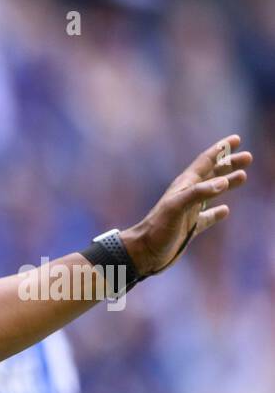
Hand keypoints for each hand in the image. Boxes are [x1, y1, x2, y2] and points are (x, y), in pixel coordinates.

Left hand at [120, 135, 251, 275]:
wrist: (143, 253)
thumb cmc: (157, 229)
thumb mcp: (176, 208)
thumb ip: (198, 193)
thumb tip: (223, 182)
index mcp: (184, 186)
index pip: (206, 162)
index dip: (220, 150)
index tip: (236, 139)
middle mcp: (187, 196)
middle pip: (212, 174)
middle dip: (229, 164)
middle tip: (248, 157)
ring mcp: (189, 212)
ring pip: (212, 193)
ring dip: (227, 183)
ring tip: (243, 177)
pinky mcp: (189, 228)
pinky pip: (207, 217)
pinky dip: (216, 212)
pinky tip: (225, 210)